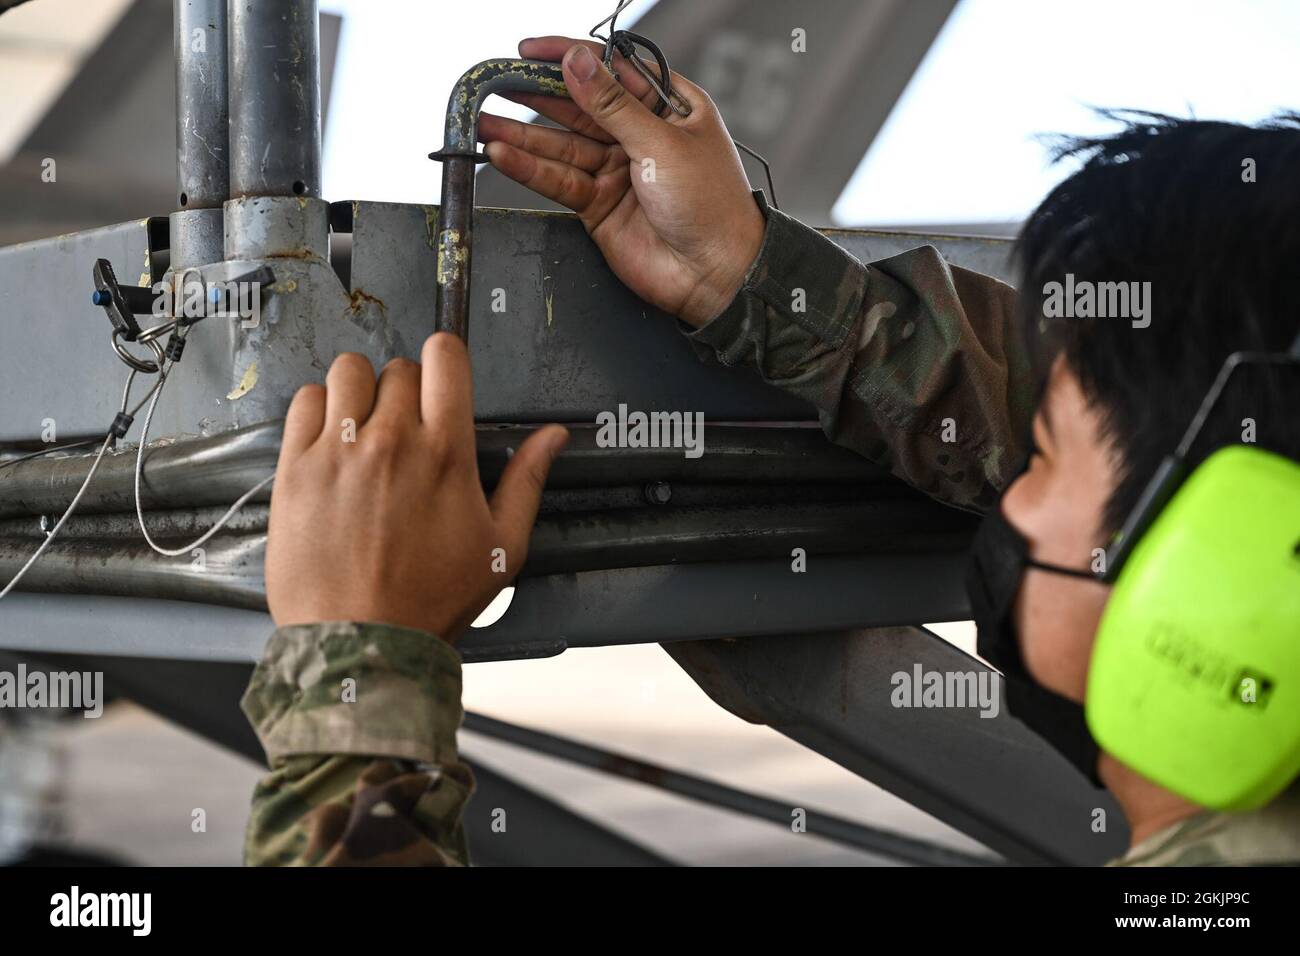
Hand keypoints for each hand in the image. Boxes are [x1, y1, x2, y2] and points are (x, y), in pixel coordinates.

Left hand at [265, 335, 567, 640]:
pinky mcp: (295, 468)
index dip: (444, 357)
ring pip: (347, 372)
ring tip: (362, 426)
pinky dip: (317, 409)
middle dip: (405, 389)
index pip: (444, 357)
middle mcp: (391, 440)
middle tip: (404, 429)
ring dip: (359, 390)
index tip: (441, 376)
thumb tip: (554, 436)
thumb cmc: (432, 600)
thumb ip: (527, 481)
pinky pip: (302, 401)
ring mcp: (338, 451)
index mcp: (447, 452)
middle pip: (397, 367)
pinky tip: (330, 441)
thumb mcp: (501, 547)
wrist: (362, 642)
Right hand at [480, 36, 765, 327]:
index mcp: (668, 106)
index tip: (529, 49)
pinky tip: (503, 155)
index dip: (568, 57)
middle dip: (535, 94)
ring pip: (561, 144)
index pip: (609, 69)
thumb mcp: (662, 142)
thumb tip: (577, 62)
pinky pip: (559, 180)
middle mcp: (640, 134)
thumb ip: (612, 104)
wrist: (716, 274)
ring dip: (522, 135)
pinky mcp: (599, 205)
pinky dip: (530, 169)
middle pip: (578, 105)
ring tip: (483, 122)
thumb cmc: (712, 205)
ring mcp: (617, 170)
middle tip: (494, 82)